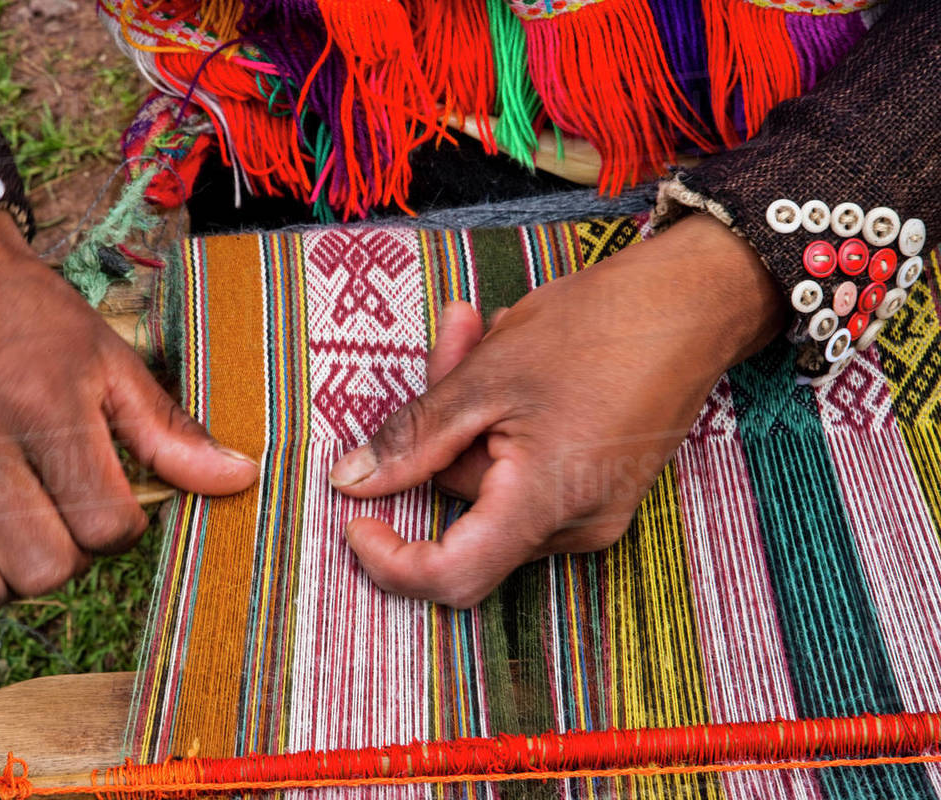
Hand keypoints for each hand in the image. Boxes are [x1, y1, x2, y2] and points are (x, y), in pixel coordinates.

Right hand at [0, 206, 257, 611]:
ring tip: (11, 529)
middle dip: (68, 555)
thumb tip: (239, 478)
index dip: (122, 525)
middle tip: (60, 513)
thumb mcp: (110, 359)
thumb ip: (169, 430)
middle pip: (42, 571)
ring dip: (3, 575)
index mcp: (45, 410)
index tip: (107, 494)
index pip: (106, 528)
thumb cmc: (29, 316)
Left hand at [329, 215, 784, 607]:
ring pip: (492, 483)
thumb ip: (412, 440)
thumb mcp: (485, 377)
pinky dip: (503, 425)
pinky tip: (513, 359)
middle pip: (467, 507)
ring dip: (471, 415)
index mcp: (545, 505)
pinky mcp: (600, 489)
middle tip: (451, 340)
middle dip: (440, 430)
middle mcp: (575, 527)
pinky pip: (526, 473)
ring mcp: (593, 511)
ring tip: (484, 332)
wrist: (697, 303)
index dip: (391, 561)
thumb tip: (350, 483)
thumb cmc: (598, 330)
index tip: (356, 518)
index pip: (451, 576)